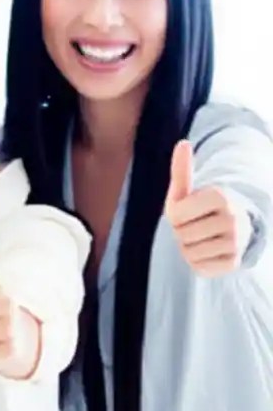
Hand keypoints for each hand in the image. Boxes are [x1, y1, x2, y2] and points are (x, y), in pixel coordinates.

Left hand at [165, 139, 247, 276]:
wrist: (232, 228)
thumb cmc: (201, 207)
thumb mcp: (188, 189)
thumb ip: (182, 169)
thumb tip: (182, 143)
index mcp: (220, 196)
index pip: (175, 214)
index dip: (174, 215)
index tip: (188, 211)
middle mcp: (233, 218)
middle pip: (180, 234)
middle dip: (180, 231)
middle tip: (195, 226)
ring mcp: (236, 242)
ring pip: (188, 252)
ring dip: (187, 247)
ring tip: (201, 238)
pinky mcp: (233, 262)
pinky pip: (198, 267)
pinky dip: (197, 261)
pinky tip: (208, 251)